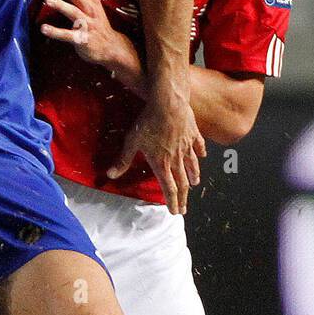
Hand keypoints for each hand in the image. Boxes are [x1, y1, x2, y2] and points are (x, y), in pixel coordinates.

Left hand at [39, 0, 122, 67]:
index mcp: (92, 1)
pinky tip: (44, 28)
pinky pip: (68, 35)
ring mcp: (87, 25)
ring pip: (73, 13)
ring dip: (60, 5)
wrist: (111, 48)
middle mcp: (90, 11)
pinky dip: (56, 32)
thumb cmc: (95, 25)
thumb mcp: (87, 7)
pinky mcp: (83, 39)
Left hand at [109, 93, 205, 214]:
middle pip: (182, 182)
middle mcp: (177, 158)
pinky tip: (203, 156)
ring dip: (193, 177)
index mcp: (162, 163)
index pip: (169, 188)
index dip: (172, 202)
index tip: (175, 212)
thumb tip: (110, 175)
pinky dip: (201, 153)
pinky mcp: (193, 134)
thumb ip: (123, 160)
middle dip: (183, 198)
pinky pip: (199, 146)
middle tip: (184, 208)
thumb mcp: (132, 142)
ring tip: (195, 184)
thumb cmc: (148, 122)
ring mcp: (187, 146)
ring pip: (192, 166)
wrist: (168, 102)